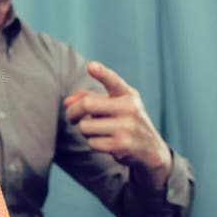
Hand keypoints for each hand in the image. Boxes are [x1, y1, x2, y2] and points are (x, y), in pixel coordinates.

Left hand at [64, 61, 171, 188]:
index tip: (91, 66)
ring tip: (98, 131)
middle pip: (87, 104)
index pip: (113, 81)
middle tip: (72, 117)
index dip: (102, 73)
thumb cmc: (125, 121)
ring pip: (85, 126)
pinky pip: (91, 142)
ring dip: (84, 130)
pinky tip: (107, 143)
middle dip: (73, 112)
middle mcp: (130, 108)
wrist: (150, 149)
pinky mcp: (122, 145)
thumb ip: (90, 97)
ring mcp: (127, 127)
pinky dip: (93, 143)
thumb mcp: (114, 105)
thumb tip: (67, 103)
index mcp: (128, 95)